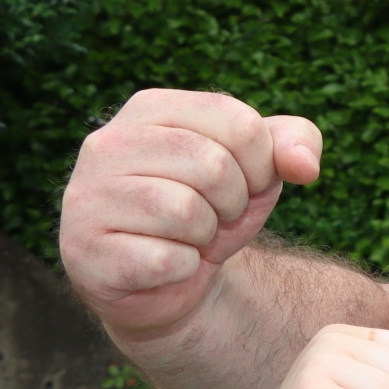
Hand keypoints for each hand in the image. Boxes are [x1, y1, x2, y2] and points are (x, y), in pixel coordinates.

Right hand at [59, 90, 322, 335]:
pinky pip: (166, 260)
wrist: (171, 280)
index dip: (261, 165)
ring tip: (188, 236)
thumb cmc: (214, 210)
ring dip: (206, 236)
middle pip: (214, 167)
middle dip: (233, 202)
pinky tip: (165, 263)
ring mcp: (87, 196)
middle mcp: (108, 143)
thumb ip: (294, 143)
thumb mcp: (261, 170)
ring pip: (186, 213)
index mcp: (151, 108)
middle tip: (213, 214)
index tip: (243, 181)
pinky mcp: (85, 251)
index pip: (240, 123)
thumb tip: (304, 165)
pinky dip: (184, 268)